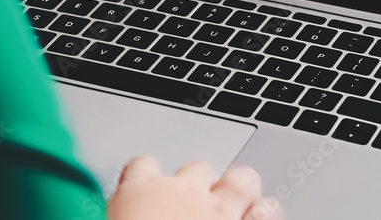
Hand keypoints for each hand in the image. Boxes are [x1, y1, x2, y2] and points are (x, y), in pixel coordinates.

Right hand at [108, 156, 282, 219]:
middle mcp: (182, 195)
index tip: (144, 191)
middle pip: (195, 169)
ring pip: (240, 180)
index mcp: (139, 196)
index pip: (141, 166)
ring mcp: (220, 211)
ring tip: (237, 205)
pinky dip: (266, 214)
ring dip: (240, 190)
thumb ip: (114, 218)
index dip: (145, 177)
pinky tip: (264, 216)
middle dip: (198, 185)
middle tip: (192, 209)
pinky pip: (267, 212)